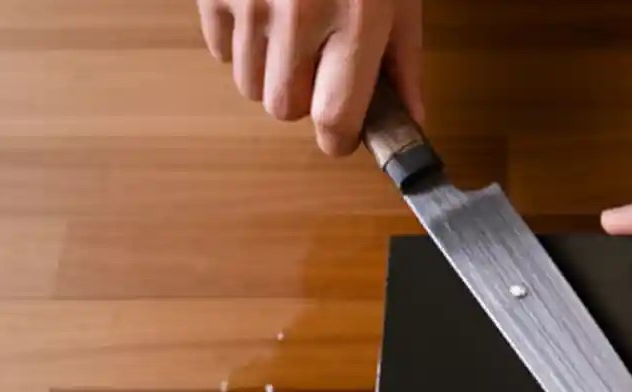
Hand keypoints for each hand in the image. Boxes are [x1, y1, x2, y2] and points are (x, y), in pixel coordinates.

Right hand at [197, 0, 423, 155]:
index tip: (343, 136)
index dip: (339, 139)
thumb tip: (411, 118)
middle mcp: (300, 14)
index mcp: (356, 19)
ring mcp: (250, 0)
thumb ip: (403, 60)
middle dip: (305, 99)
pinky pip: (221, 50)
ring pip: (250, 84)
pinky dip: (242, 42)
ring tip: (294, 29)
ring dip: (273, 72)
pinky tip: (265, 9)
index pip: (335, 117)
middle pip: (285, 108)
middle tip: (322, 64)